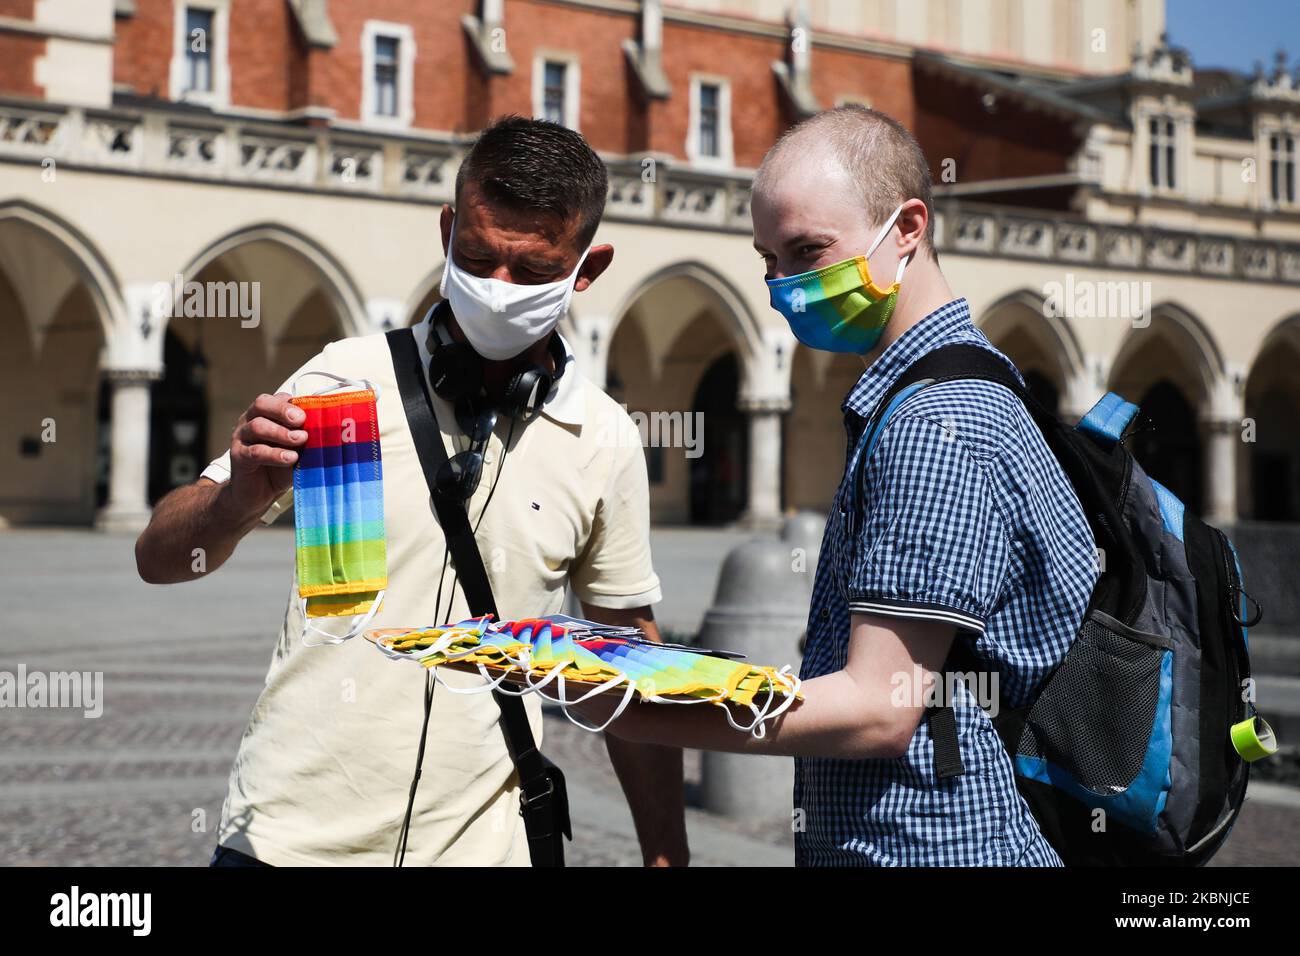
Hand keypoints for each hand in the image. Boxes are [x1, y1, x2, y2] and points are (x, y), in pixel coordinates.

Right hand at [227, 392, 308, 515]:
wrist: (259, 494)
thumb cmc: (281, 467)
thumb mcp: (298, 449)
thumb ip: (306, 437)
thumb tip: (329, 428)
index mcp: (266, 414)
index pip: (277, 398)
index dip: (293, 403)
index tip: (310, 412)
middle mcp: (250, 420)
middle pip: (262, 404)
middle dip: (283, 410)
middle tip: (301, 420)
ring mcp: (241, 437)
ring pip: (257, 426)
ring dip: (281, 432)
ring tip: (301, 440)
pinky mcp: (238, 456)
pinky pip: (255, 451)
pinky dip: (275, 454)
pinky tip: (290, 458)